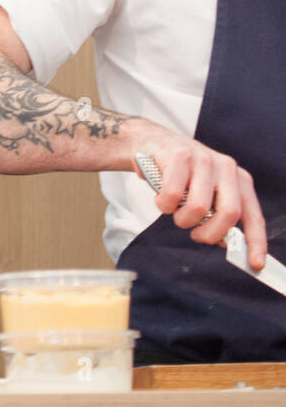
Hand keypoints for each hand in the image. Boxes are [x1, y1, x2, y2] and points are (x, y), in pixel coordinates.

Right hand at [127, 121, 266, 268]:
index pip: (252, 215)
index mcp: (238, 179)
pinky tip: (162, 199)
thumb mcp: (205, 192)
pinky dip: (163, 205)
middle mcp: (226, 167)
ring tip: (175, 212)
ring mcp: (203, 160)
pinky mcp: (178, 157)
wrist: (151, 142)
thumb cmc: (180, 174)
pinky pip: (172, 196)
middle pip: (229, 213)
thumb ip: (218, 215)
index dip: (256, 242)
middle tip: (196, 236)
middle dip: (210, 233)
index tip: (256, 264)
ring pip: (198, 207)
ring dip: (182, 219)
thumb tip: (226, 242)